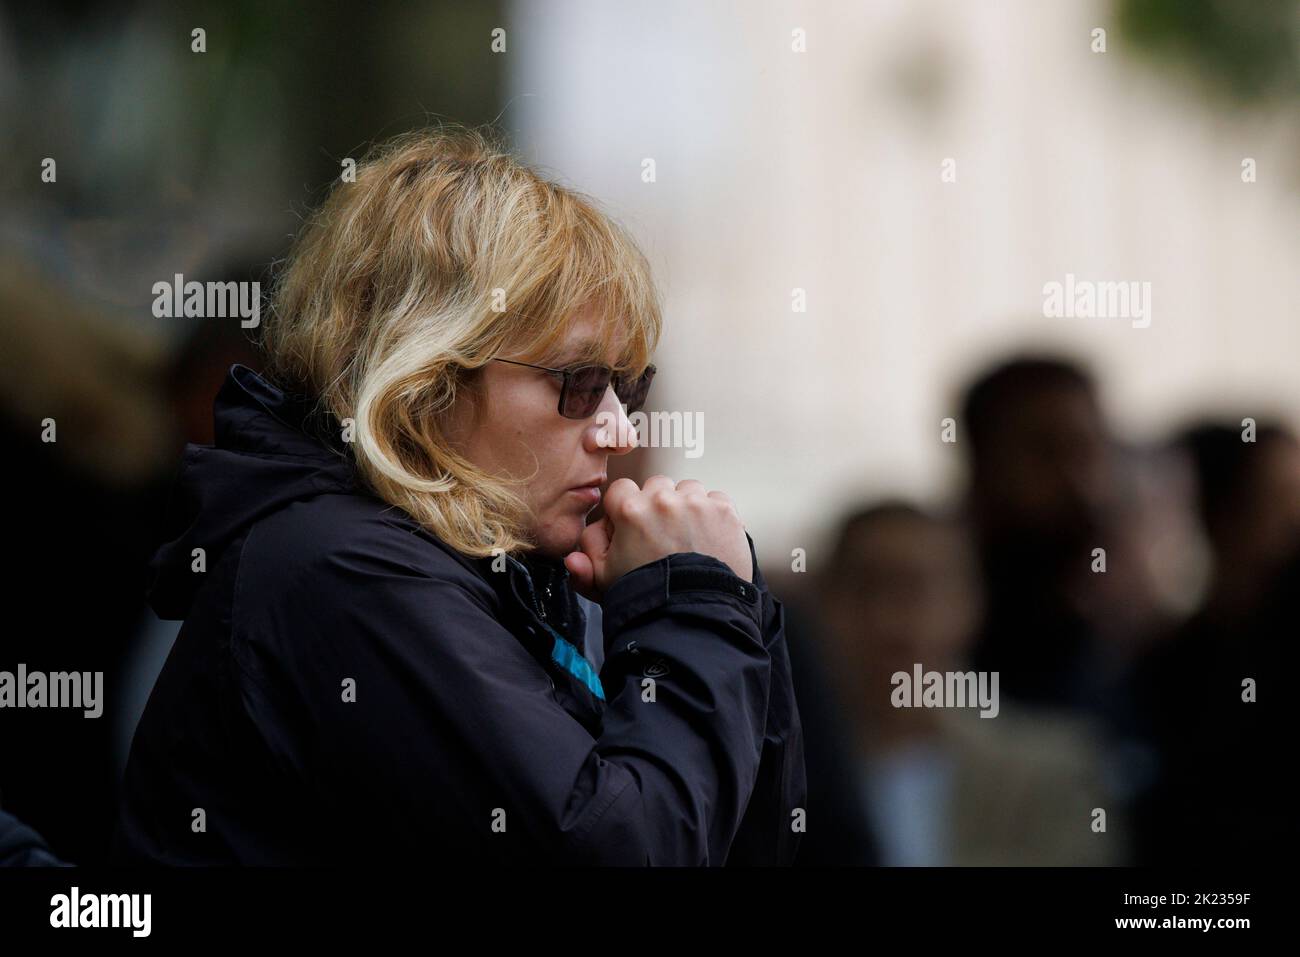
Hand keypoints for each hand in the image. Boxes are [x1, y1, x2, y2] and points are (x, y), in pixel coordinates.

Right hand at [564, 475, 752, 600]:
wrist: (694, 613)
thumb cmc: (650, 596)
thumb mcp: (604, 582)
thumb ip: (584, 564)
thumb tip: (573, 558)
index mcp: (630, 509)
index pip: (621, 489)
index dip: (625, 510)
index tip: (632, 528)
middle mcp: (663, 499)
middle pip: (656, 486)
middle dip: (656, 506)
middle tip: (660, 536)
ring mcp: (697, 503)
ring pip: (687, 490)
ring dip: (685, 507)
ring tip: (686, 537)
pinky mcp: (724, 511)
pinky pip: (715, 499)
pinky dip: (711, 515)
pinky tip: (706, 538)